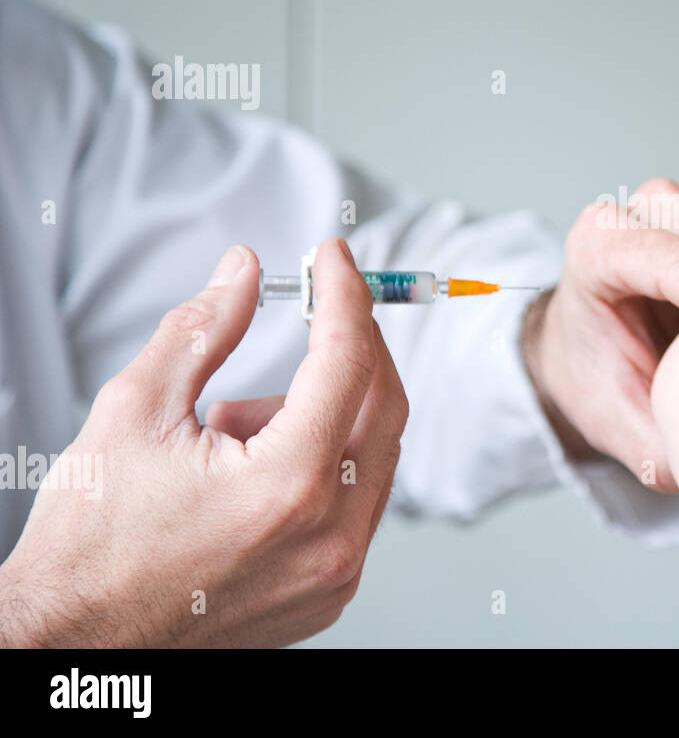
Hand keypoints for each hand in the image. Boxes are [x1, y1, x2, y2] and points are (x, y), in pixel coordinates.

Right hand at [0, 238, 408, 646]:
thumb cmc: (93, 541)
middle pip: (383, 402)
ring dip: (326, 412)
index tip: (334, 257)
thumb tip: (245, 271)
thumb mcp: (134, 411)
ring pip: (374, 451)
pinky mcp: (333, 591)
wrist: (74, 641)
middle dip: (350, 344)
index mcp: (288, 485)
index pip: (347, 361)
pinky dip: (324, 462)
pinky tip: (252, 468)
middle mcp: (331, 535)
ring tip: (230, 428)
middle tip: (316, 307)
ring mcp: (338, 571)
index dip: (344, 295)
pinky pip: (359, 500)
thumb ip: (203, 330)